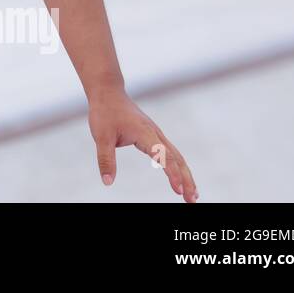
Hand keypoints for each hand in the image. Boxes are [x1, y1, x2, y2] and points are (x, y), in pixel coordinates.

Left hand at [89, 87, 197, 201]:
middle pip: (177, 158)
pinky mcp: (153, 135)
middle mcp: (155, 133)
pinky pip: (170, 152)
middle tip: (192, 200)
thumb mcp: (101, 137)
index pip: (163, 156)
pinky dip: (178, 166)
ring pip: (176, 156)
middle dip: (186, 180)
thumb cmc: (104, 112)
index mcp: (144, 133)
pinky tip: (180, 178)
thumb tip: (107, 182)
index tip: (179, 191)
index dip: (172, 174)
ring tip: (192, 195)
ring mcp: (156, 134)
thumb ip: (105, 160)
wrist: (108, 92)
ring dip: (185, 175)